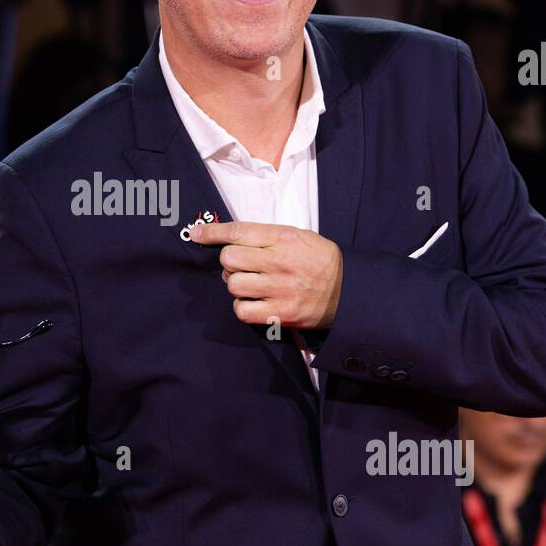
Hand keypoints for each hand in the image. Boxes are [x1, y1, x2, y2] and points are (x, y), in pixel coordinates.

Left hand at [190, 219, 342, 329]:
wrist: (348, 290)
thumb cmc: (320, 260)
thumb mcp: (297, 236)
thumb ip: (265, 236)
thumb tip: (230, 237)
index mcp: (283, 238)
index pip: (238, 232)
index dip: (212, 232)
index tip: (197, 233)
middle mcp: (278, 262)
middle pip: (229, 259)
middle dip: (229, 262)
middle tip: (241, 266)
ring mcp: (279, 289)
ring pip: (233, 284)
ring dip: (235, 285)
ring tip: (250, 284)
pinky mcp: (280, 313)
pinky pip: (242, 310)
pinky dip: (242, 307)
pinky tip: (253, 302)